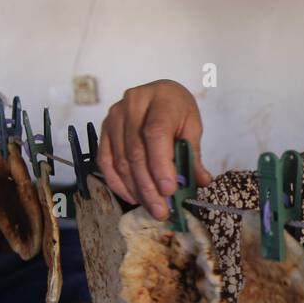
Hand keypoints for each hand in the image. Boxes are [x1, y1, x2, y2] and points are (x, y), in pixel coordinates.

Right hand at [98, 80, 213, 217]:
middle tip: (161, 209)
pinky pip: (105, 161)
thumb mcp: (192, 126)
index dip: (161, 165)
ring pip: (120, 159)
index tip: (169, 190)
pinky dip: (118, 183)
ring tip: (152, 208)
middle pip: (136, 151)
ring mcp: (114, 116)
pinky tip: (133, 197)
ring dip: (136, 189)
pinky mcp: (104, 130)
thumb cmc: (177, 110)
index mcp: (160, 99)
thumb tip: (199, 182)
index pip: (156, 133)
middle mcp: (132, 104)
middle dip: (149, 186)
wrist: (159, 93)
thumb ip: (193, 154)